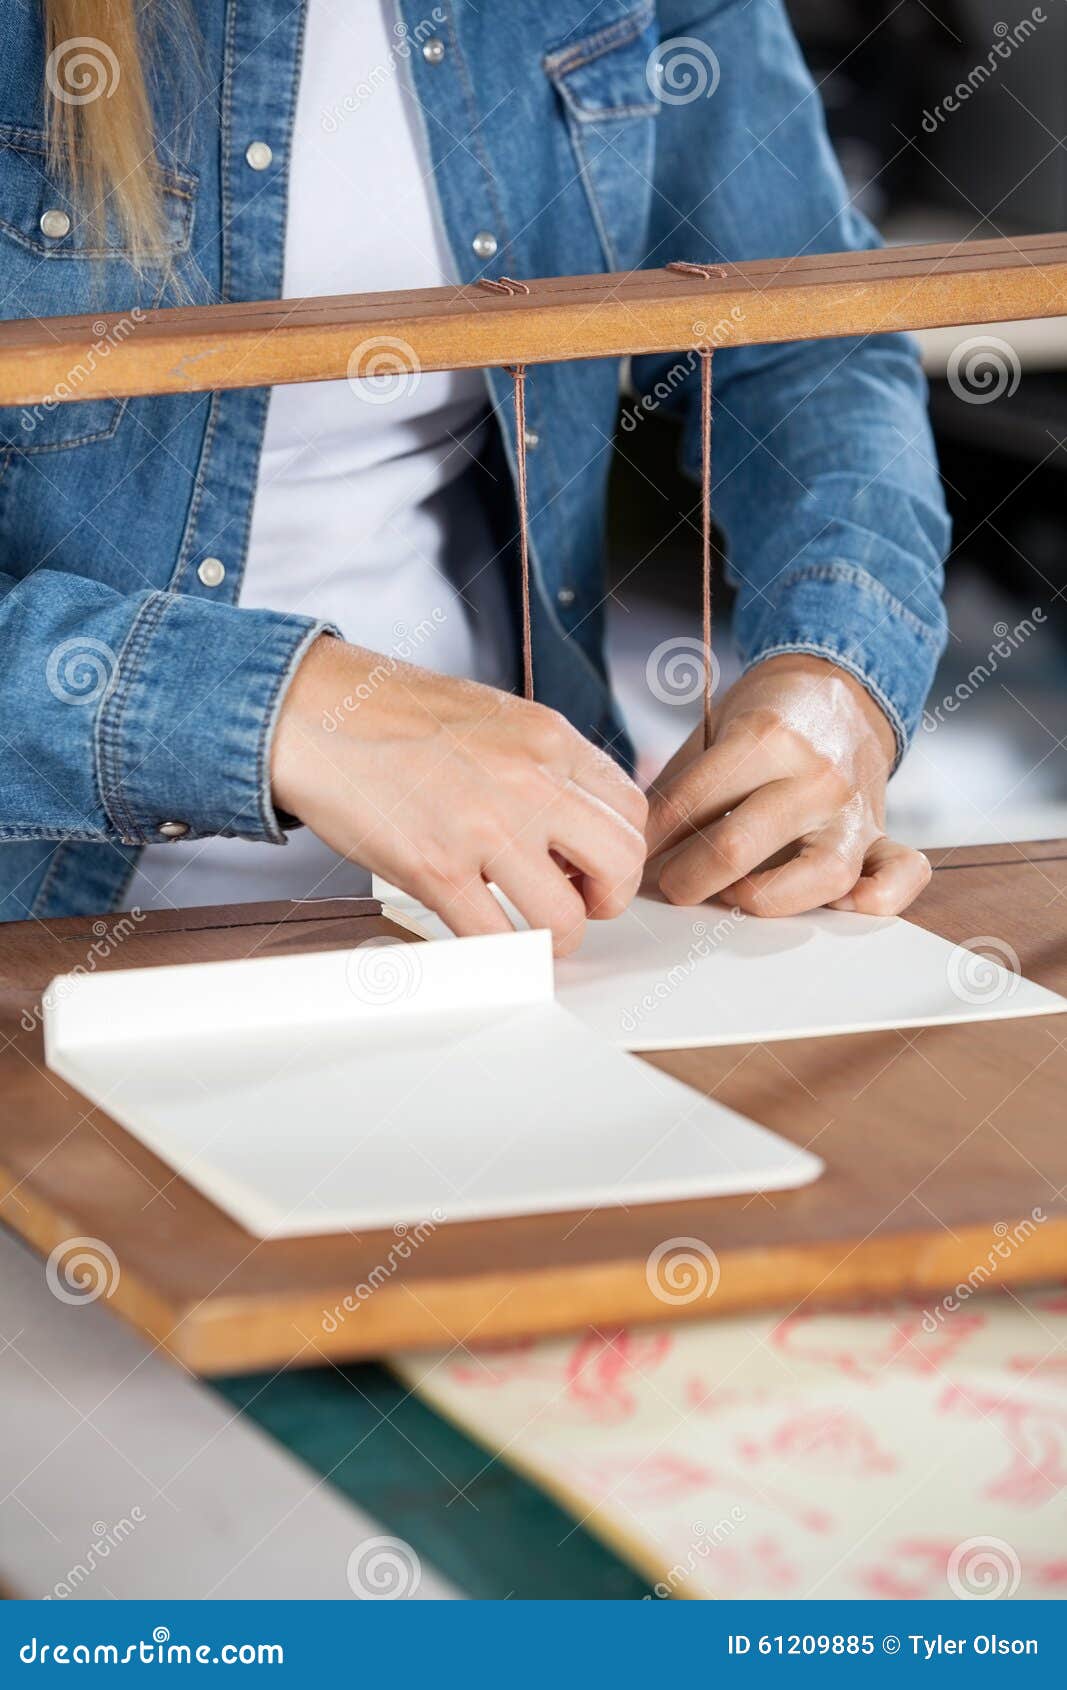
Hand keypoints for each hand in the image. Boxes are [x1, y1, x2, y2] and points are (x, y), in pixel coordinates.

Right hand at [272, 636, 647, 954]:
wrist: (312, 711)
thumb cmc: (391, 715)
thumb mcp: (495, 717)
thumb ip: (543, 765)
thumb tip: (572, 827)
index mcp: (548, 738)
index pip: (631, 811)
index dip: (616, 851)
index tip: (587, 864)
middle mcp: (529, 779)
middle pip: (623, 863)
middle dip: (607, 898)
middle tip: (576, 902)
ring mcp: (484, 826)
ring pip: (568, 918)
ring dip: (556, 937)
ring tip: (529, 927)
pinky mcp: (436, 868)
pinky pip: (497, 940)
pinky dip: (499, 952)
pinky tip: (482, 934)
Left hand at [645, 654, 929, 916]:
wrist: (837, 690)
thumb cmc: (766, 721)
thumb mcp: (713, 736)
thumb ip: (679, 791)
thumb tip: (638, 857)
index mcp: (767, 738)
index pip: (690, 804)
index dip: (650, 839)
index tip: (632, 859)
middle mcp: (816, 775)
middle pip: (738, 846)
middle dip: (688, 877)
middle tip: (671, 886)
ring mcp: (853, 809)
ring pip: (819, 875)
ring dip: (764, 899)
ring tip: (733, 898)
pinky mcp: (881, 833)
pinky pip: (902, 872)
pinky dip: (884, 896)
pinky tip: (850, 908)